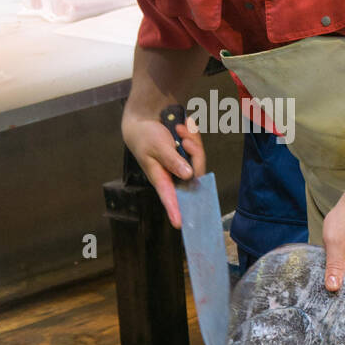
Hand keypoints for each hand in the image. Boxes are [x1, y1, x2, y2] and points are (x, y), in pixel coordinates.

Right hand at [122, 113, 206, 228]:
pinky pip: (198, 147)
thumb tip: (187, 175)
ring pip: (199, 158)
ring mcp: (182, 164)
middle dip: (194, 152)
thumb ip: (172, 160)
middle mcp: (174, 174)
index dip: (174, 210)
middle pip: (196, 172)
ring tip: (179, 130)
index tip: (179, 223)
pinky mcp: (188, 155)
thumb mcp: (157, 146)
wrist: (145, 120)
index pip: (169, 197)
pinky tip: (181, 128)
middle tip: (184, 139)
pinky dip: (192, 134)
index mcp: (161, 177)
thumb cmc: (145, 137)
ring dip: (192, 140)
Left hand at [321, 193, 344, 291]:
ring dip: (336, 278)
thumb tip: (332, 288)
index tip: (325, 301)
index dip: (340, 295)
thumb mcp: (336, 243)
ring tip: (322, 282)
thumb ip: (334, 266)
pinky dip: (338, 269)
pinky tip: (328, 270)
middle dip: (337, 287)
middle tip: (319, 293)